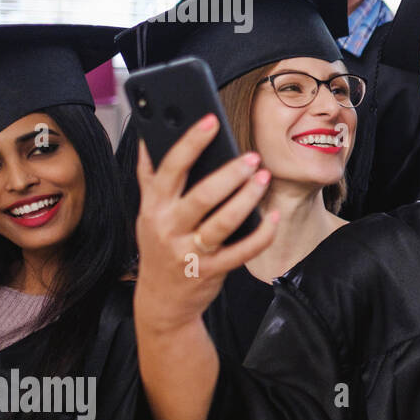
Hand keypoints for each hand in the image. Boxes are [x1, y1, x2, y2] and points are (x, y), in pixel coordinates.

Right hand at [133, 114, 278, 336]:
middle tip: (252, 157)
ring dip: (246, 199)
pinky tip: (272, 216)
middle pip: (201, 196)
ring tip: (264, 178)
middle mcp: (168, 227)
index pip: (170, 168)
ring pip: (222, 222)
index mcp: (154, 206)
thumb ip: (150, 177)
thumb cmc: (160, 245)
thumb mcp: (148, 212)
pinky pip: (241, 251)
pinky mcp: (211, 271)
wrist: (161, 299)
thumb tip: (149, 136)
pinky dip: (260, 234)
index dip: (190, 143)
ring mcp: (189, 251)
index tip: (211, 121)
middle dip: (229, 175)